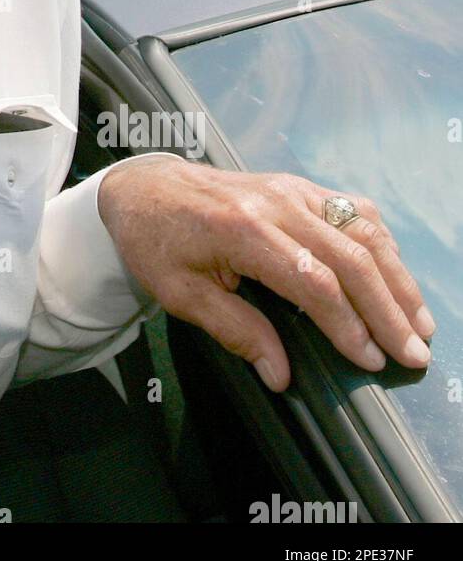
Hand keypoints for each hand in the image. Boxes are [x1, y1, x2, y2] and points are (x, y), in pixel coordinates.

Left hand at [97, 156, 434, 390]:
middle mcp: (275, 203)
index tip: (369, 360)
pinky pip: (352, 208)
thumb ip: (234, 330)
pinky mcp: (297, 186)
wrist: (142, 187)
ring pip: (361, 230)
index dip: (347, 324)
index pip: (313, 281)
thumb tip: (280, 374)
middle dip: (387, 310)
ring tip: (419, 323)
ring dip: (396, 277)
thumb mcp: (179, 293)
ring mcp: (290, 189)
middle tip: (413, 353)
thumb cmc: (155, 240)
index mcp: (242, 230)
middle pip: (349, 256)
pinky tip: (395, 275)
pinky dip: (381, 243)